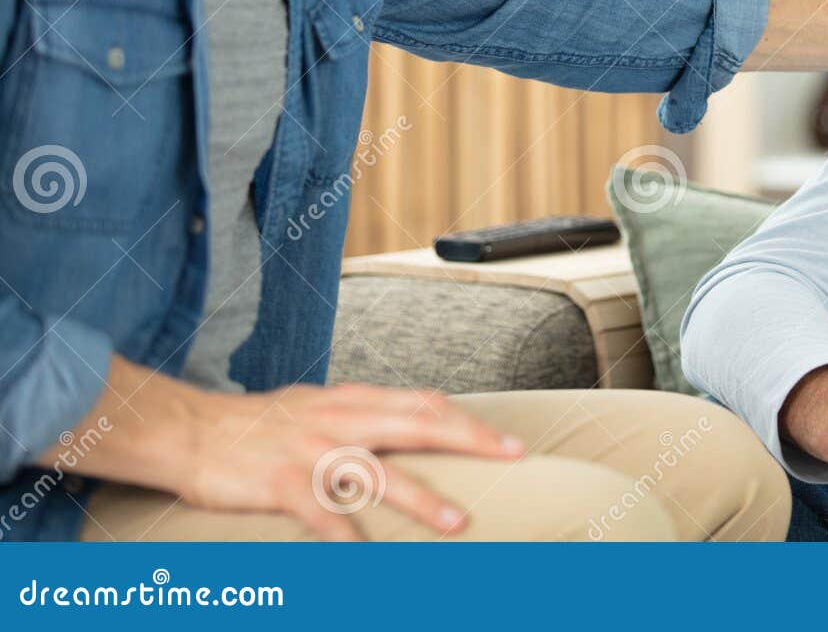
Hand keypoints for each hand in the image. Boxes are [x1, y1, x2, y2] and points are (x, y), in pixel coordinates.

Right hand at [42, 358, 527, 541]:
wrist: (189, 428)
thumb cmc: (260, 424)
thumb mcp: (320, 405)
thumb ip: (366, 413)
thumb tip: (412, 417)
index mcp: (352, 400)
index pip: (424, 403)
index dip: (468, 420)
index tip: (506, 440)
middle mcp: (340, 418)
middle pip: (419, 423)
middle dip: (470, 439)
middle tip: (512, 455)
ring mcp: (311, 450)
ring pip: (377, 472)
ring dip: (421, 499)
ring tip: (457, 522)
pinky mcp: (280, 482)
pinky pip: (319, 511)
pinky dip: (343, 533)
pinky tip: (363, 554)